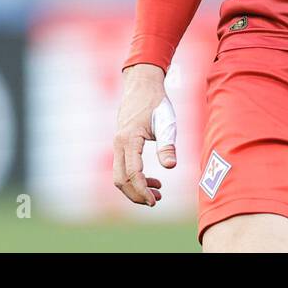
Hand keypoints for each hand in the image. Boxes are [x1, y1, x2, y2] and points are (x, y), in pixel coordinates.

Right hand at [113, 63, 176, 206]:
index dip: (142, 190)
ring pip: (119, 176)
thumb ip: (167, 144)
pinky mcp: (120, 145)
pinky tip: (152, 181)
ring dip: (135, 188)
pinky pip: (122, 168)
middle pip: (120, 180)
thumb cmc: (156, 103)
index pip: (132, 173)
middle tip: (155, 201)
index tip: (154, 202)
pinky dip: (134, 179)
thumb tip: (170, 167)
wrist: (142, 86)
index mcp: (129, 139)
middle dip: (136, 194)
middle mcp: (118, 144)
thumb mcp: (166, 121)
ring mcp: (117, 145)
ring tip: (158, 193)